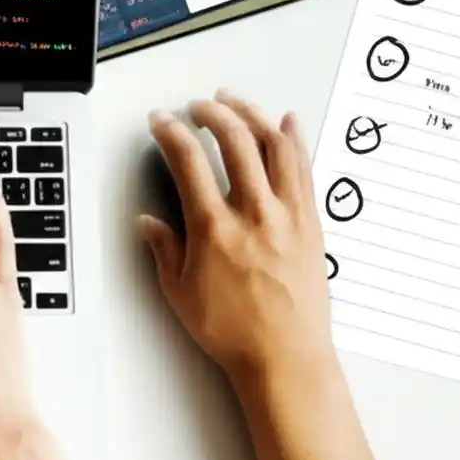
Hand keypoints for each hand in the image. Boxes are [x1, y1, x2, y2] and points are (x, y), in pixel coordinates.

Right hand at [142, 90, 332, 378]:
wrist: (286, 357)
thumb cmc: (235, 332)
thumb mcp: (181, 293)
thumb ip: (164, 250)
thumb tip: (149, 222)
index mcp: (215, 228)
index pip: (188, 161)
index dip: (170, 132)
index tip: (161, 121)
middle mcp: (253, 213)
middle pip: (233, 140)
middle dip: (211, 113)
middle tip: (197, 107)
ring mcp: (286, 214)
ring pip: (273, 145)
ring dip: (252, 115)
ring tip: (234, 102)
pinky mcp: (309, 222)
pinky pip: (303, 168)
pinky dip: (293, 140)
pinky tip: (287, 123)